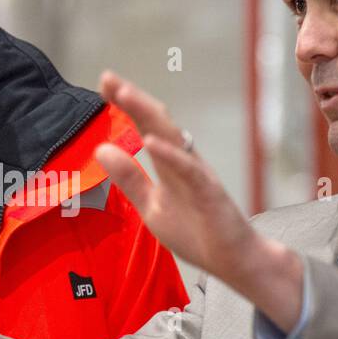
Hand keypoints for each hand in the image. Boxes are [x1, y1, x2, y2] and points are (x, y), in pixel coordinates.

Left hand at [94, 70, 303, 330]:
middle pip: (157, 123)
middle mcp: (184, 162)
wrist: (235, 261)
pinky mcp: (210, 193)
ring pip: (172, 137)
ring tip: (125, 94)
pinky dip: (170, 154)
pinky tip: (150, 142)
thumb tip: (101, 149)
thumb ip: (129, 179)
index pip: (145, 127)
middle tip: (108, 77)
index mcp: (170, 164)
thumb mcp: (151, 206)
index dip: (126, 106)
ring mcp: (198, 175)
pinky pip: (189, 169)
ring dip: (148, 115)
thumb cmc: (197, 232)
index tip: (105, 85)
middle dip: (133, 100)